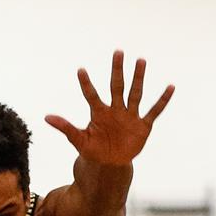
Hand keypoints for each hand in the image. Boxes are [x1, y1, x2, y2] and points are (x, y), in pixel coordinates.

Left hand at [43, 51, 173, 168]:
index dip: (86, 84)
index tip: (80, 70)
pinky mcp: (143, 125)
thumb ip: (65, 127)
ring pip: (135, 93)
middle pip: (117, 86)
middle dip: (117, 70)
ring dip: (138, 78)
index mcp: (99, 113)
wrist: (110, 163)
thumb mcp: (78, 140)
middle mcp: (115, 110)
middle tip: (118, 52)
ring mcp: (130, 116)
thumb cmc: (93, 149)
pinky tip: (170, 87)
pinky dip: (162, 100)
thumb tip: (45, 117)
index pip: (91, 95)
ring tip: (140, 61)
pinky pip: (154, 111)